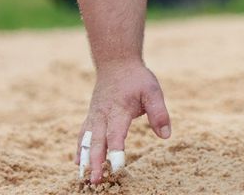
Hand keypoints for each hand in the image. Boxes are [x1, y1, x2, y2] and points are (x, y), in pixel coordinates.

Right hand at [76, 59, 170, 183]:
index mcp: (119, 109)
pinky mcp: (91, 117)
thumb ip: (159, 113)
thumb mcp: (153, 91)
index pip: (116, 133)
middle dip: (96, 162)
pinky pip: (81, 135)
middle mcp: (102, 115)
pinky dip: (79, 149)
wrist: (116, 62)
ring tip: (82, 177)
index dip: (116, 150)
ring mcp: (94, 116)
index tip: (116, 167)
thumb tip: (166, 135)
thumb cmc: (136, 79)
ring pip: (86, 139)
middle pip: (97, 141)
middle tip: (96, 180)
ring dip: (84, 158)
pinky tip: (77, 163)